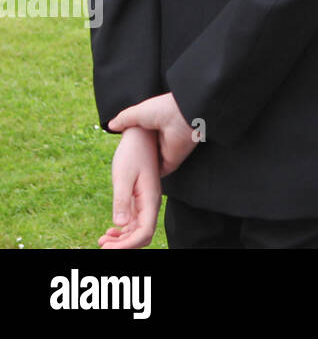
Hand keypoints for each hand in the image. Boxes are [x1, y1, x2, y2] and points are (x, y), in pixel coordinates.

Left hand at [98, 126, 159, 248]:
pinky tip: (110, 230)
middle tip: (100, 245)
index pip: (144, 233)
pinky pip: (134, 222)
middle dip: (123, 246)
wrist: (140, 135)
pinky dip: (123, 230)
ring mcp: (146, 202)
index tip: (106, 249)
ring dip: (121, 240)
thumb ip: (122, 200)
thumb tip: (120, 225)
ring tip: (102, 240)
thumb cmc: (132, 152)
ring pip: (138, 230)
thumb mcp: (123, 176)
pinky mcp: (140, 198)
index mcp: (150, 199)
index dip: (127, 246)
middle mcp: (151, 204)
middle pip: (142, 235)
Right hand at [108, 92, 197, 175]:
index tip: (122, 146)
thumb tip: (111, 124)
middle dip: (137, 158)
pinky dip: (150, 179)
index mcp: (156, 124)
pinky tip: (137, 184)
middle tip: (122, 164)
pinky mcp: (171, 162)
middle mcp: (162, 137)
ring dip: (143, 170)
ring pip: (152, 164)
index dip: (134, 140)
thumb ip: (124, 119)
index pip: (143, 134)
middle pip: (147, 151)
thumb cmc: (162, 110)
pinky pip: (159, 173)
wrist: (182, 118)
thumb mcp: (137, 112)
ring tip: (125, 177)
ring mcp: (167, 151)